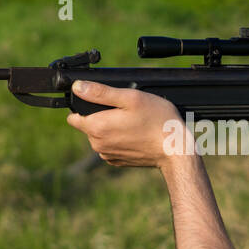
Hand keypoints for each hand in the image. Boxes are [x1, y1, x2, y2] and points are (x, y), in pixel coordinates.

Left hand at [64, 80, 183, 168]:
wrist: (175, 149)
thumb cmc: (157, 121)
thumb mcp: (130, 98)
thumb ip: (100, 92)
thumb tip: (77, 87)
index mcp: (96, 127)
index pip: (73, 116)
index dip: (84, 105)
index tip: (101, 101)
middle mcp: (98, 144)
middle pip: (88, 125)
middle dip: (100, 115)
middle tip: (124, 110)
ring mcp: (107, 155)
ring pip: (99, 135)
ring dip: (110, 127)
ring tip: (132, 122)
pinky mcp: (117, 161)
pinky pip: (110, 145)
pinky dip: (118, 139)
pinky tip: (134, 134)